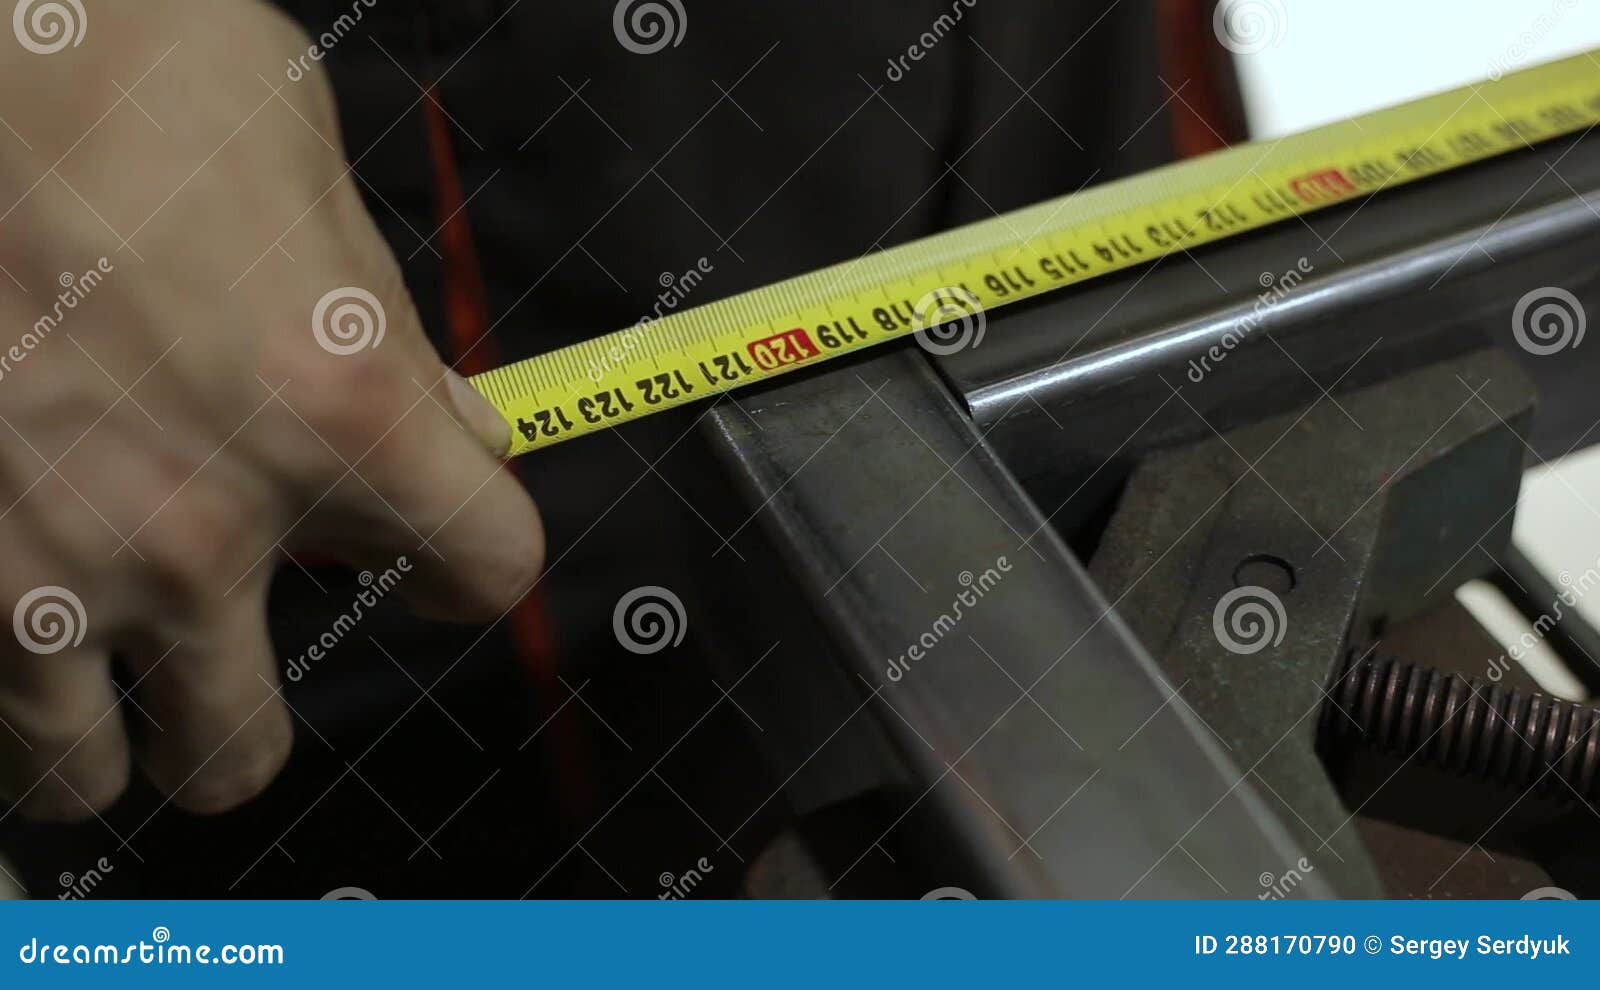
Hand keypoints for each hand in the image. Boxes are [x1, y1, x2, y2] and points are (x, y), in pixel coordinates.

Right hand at [0, 0, 542, 819]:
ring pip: (77, 775)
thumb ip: (391, 344)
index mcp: (337, 415)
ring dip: (99, 739)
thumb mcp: (319, 192)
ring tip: (96, 676)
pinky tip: (3, 602)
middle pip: (241, 750)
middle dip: (241, 725)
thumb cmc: (138, 72)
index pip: (482, 568)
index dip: (469, 569)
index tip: (432, 569)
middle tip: (224, 671)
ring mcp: (32, 558)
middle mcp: (191, 523)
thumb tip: (447, 423)